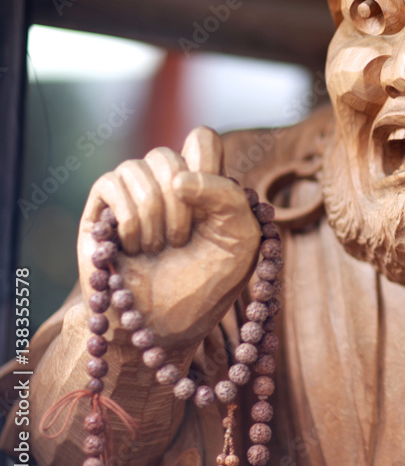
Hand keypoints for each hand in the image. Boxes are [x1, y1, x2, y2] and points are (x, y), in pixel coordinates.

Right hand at [76, 127, 260, 347]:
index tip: (209, 205)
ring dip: (154, 216)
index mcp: (204, 184)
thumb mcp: (241, 240)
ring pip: (138, 167)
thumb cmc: (207, 284)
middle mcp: (167, 182)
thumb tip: (179, 179)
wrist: (164, 326)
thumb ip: (227, 197)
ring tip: (159, 249)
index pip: (202, 139)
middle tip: (181, 241)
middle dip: (180, 205)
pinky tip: (135, 246)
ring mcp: (132, 192)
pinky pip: (112, 184)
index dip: (206, 162)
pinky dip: (130, 219)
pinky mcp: (102, 208)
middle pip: (169, 156)